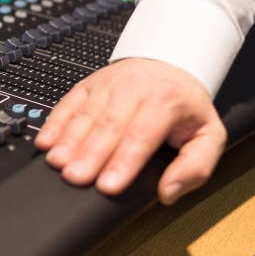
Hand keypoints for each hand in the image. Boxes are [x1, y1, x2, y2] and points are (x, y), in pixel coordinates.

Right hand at [34, 58, 226, 204]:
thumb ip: (196, 166)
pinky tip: (46, 142)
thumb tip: (169, 192)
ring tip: (57, 163)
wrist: (167, 64)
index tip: (108, 185)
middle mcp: (133, 90)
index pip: (141, 136)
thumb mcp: (209, 134)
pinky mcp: (87, 85)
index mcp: (166, 102)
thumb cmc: (185, 106)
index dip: (122, 162)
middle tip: (75, 177)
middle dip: (89, 154)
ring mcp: (106, 86)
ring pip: (85, 115)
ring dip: (68, 141)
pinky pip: (68, 103)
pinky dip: (54, 123)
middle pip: (108, 126)